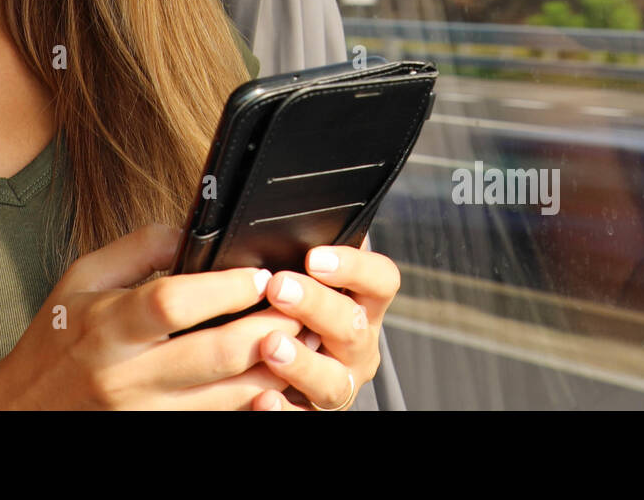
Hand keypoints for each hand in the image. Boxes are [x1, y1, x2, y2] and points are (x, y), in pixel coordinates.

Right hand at [0, 224, 304, 409]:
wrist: (22, 411)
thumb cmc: (57, 339)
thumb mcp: (83, 278)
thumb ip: (140, 247)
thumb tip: (194, 228)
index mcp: (108, 325)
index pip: (172, 302)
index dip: (224, 288)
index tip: (259, 276)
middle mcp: (127, 375)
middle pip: (214, 355)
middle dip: (269, 330)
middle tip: (303, 308)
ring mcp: (145, 413)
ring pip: (229, 397)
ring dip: (275, 369)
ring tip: (304, 341)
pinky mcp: (159, 435)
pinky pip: (218, 421)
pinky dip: (252, 403)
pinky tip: (274, 382)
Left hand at [251, 235, 399, 410]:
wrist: (281, 366)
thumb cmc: (287, 307)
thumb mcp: (301, 276)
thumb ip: (296, 254)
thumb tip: (265, 227)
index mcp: (362, 305)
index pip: (380, 280)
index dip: (354, 267)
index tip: (316, 257)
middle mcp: (357, 347)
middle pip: (353, 326)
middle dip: (315, 305)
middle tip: (279, 288)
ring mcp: (338, 382)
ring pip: (332, 380)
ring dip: (302, 362)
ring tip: (270, 345)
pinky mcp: (313, 413)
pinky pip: (303, 416)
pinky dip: (283, 409)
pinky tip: (262, 398)